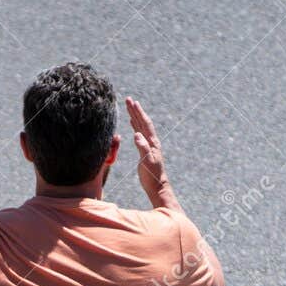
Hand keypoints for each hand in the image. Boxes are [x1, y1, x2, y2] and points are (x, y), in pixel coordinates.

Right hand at [125, 96, 177, 210]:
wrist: (157, 186)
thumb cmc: (152, 176)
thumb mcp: (146, 162)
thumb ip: (143, 148)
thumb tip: (136, 134)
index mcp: (152, 143)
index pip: (144, 123)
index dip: (138, 112)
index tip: (132, 102)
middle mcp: (151, 141)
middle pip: (142, 122)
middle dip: (135, 110)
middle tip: (128, 99)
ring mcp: (149, 145)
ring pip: (141, 126)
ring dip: (135, 116)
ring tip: (130, 106)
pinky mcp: (145, 150)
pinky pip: (140, 134)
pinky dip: (136, 126)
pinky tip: (132, 123)